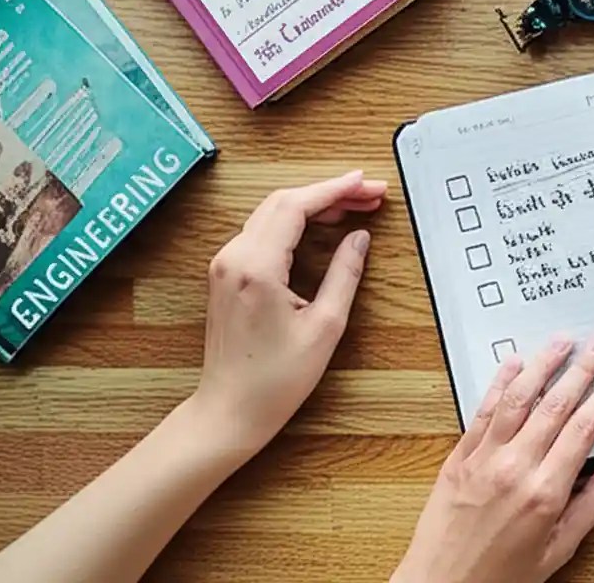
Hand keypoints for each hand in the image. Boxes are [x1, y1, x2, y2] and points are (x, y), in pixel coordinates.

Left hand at [191, 171, 387, 451]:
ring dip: (312, 205)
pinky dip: (293, 222)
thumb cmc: (276, 379)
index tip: (366, 183)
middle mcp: (234, 258)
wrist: (230, 409)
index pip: (296, 207)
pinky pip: (261, 232)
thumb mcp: (325, 326)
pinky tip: (320, 228)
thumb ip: (344, 274)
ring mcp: (224, 265)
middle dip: (328, 193)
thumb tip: (359, 238)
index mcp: (257, 268)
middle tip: (369, 195)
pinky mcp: (225, 275)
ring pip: (271, 214)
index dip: (335, 189)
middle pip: (282, 202)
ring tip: (352, 208)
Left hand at [393, 338, 593, 582]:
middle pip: (556, 404)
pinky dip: (500, 384)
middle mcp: (514, 468)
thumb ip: (590, 507)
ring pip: (518, 398)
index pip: (585, 428)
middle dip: (582, 368)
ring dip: (542, 364)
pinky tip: (514, 365)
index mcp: (545, 493)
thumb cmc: (498, 578)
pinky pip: (483, 411)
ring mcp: (483, 459)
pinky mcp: (458, 457)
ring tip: (561, 341)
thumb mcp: (557, 551)